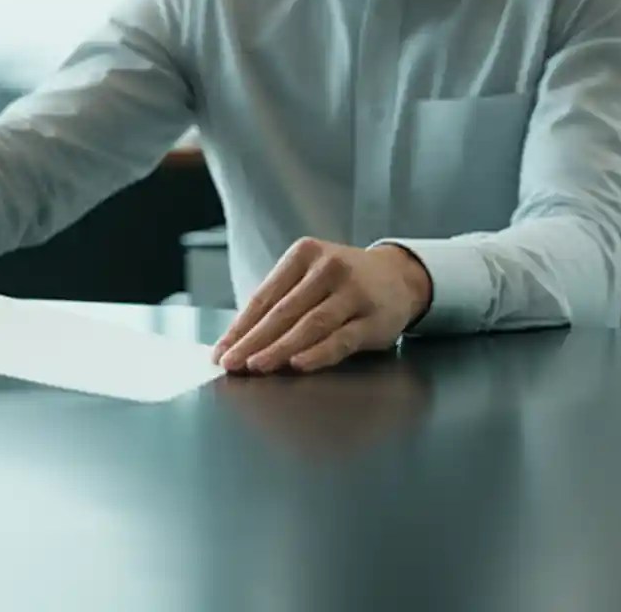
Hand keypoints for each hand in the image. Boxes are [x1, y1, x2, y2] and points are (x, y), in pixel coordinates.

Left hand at [212, 238, 431, 373]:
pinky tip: (298, 364)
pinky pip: (341, 339)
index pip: (265, 296)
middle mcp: (329, 268)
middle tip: (232, 363)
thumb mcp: (309, 277)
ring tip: (256, 366)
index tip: (221, 351)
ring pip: (310, 324)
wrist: (399, 276)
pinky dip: (318, 353)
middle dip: (253, 341)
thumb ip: (279, 303)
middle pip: (284, 311)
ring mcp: (354, 292)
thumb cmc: (341, 282)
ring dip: (280, 348)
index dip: (241, 326)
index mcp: (304, 254)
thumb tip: (237, 341)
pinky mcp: (374, 318)